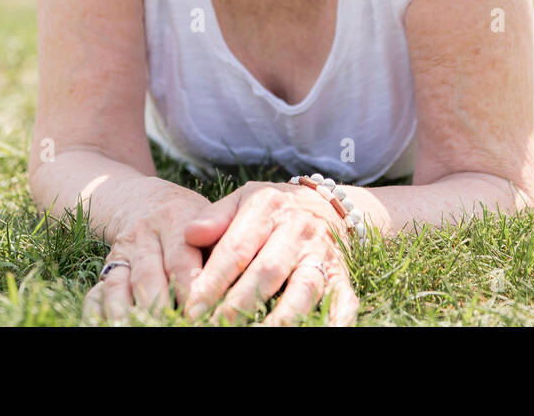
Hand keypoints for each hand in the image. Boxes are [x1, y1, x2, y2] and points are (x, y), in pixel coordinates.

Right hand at [82, 181, 211, 323]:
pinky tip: (104, 326)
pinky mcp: (106, 270)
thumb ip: (221, 237)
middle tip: (169, 326)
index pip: (181, 257)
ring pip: (118, 286)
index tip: (198, 310)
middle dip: (157, 305)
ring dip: (124, 313)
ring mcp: (121, 253)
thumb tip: (241, 269)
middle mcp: (144, 236)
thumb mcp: (208, 215)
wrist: (143, 202)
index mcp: (175, 220)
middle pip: (147, 275)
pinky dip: (96, 313)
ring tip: (134, 329)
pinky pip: (96, 293)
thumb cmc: (191, 219)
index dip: (189, 286)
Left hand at [180, 180, 358, 325]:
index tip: (192, 307)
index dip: (212, 281)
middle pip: (268, 272)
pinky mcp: (342, 275)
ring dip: (281, 317)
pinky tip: (322, 331)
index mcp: (269, 208)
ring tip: (256, 333)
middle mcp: (298, 230)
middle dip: (239, 304)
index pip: (236, 249)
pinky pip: (344, 301)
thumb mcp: (244, 199)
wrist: (329, 204)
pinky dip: (336, 321)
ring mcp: (322, 254)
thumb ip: (216, 217)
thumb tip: (189, 234)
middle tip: (214, 325)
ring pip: (304, 288)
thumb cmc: (274, 209)